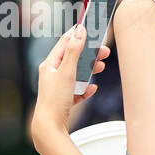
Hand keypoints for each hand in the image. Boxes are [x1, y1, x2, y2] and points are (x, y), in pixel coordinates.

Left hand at [31, 23, 109, 147]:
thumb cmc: (55, 100)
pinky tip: (92, 88)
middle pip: (73, 58)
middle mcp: (52, 74)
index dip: (77, 34)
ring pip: (77, 73)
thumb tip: (79, 30)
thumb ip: (73, 51)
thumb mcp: (66, 72)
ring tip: (101, 67)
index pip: (64, 43)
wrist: (50, 127)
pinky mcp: (64, 100)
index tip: (90, 27)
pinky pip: (77, 90)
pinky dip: (86, 88)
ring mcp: (58, 87)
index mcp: (49, 65)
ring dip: (89, 69)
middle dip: (89, 53)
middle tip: (104, 50)